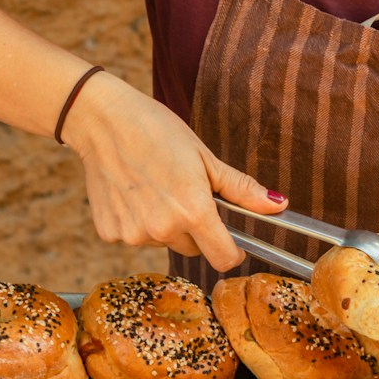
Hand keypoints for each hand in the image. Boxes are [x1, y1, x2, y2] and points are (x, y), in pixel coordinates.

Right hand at [60, 71, 282, 269]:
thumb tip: (278, 205)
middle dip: (195, 230)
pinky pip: (135, 237)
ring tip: (153, 187)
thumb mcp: (205, 157)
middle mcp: (163, 229)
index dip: (230, 251)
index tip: (229, 240)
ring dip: (164, 224)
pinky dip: (136, 221)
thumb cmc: (156, 131)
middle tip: (181, 193)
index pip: (223, 258)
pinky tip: (130, 192)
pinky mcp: (110, 233)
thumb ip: (241, 189)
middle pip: (193, 249)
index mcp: (193, 212)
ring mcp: (133, 234)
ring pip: (163, 242)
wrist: (101, 120)